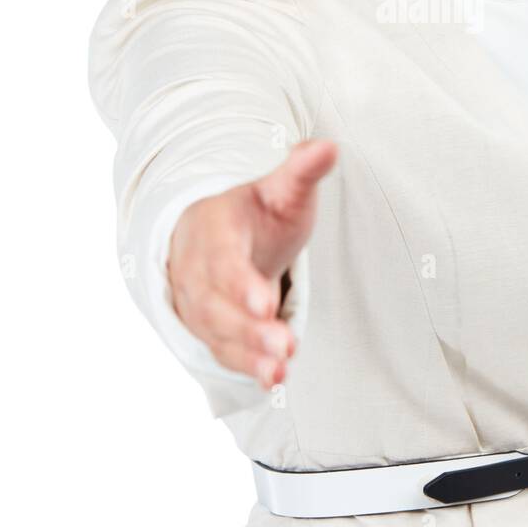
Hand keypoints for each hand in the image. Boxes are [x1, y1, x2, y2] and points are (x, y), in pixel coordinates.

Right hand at [165, 139, 337, 385]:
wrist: (212, 233)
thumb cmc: (253, 212)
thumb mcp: (279, 189)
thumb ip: (302, 171)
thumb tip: (329, 146)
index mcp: (214, 230)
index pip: (222, 259)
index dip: (240, 283)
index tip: (266, 302)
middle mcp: (198, 270)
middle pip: (217, 305)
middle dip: (248, 329)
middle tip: (284, 345)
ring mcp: (200, 303)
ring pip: (219, 333)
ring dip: (249, 354)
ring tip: (281, 369)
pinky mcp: (210, 329)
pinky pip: (224, 351)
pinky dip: (247, 367)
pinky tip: (275, 380)